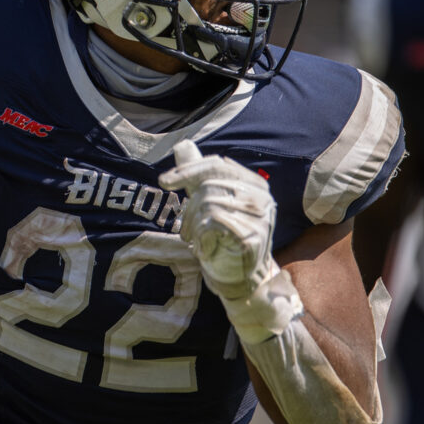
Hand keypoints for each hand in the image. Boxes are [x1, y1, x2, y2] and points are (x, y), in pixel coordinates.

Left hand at [159, 140, 299, 340]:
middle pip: (209, 184)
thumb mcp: (208, 202)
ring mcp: (260, 217)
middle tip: (187, 230)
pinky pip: (213, 222)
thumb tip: (183, 145)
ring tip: (198, 240)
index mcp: (253, 184)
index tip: (163, 181)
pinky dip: (202, 237)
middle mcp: (261, 197)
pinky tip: (206, 248)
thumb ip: (198, 175)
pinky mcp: (252, 236)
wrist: (239, 279)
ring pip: (208, 203)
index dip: (187, 170)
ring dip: (194, 225)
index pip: (216, 164)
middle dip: (189, 207)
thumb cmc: (222, 238)